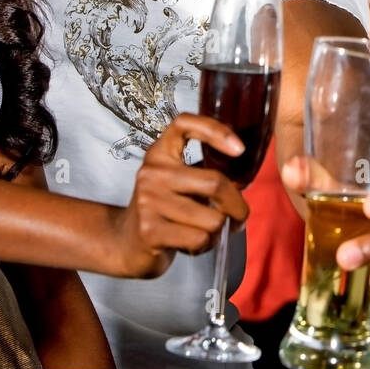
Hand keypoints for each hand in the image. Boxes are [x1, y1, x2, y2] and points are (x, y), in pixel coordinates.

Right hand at [113, 114, 249, 276]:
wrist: (126, 243)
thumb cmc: (164, 209)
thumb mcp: (178, 181)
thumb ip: (205, 172)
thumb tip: (243, 177)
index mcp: (160, 153)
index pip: (184, 123)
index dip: (215, 130)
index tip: (240, 149)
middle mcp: (152, 172)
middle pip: (215, 183)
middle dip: (237, 206)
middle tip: (238, 215)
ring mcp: (149, 201)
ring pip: (212, 218)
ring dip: (219, 230)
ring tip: (207, 231)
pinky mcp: (150, 230)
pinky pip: (199, 238)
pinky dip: (205, 245)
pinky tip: (193, 242)